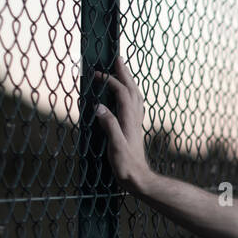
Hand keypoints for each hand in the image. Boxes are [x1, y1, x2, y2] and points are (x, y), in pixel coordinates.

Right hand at [91, 55, 149, 191]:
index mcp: (128, 121)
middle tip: (117, 57)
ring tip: (122, 70)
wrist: (140, 180)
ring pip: (136, 96)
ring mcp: (136, 124)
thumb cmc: (126, 167)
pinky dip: (131, 94)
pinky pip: (135, 105)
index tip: (97, 74)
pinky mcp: (134, 130)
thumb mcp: (115, 147)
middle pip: (132, 90)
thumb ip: (109, 126)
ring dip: (129, 81)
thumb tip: (99, 107)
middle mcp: (134, 119)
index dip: (111, 81)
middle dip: (124, 73)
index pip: (122, 94)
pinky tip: (127, 95)